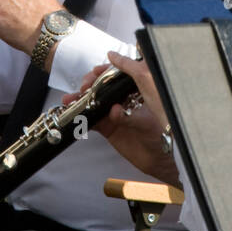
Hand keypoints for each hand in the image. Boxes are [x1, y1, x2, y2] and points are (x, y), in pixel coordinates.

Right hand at [62, 52, 179, 186]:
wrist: (158, 159)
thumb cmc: (160, 133)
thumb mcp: (147, 115)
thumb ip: (130, 103)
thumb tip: (113, 93)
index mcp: (136, 90)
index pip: (118, 75)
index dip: (105, 71)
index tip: (95, 71)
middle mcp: (124, 100)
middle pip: (103, 86)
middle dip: (90, 84)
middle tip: (84, 87)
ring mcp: (114, 114)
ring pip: (94, 102)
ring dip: (81, 99)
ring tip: (70, 99)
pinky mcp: (108, 128)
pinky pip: (92, 120)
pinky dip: (81, 117)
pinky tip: (74, 114)